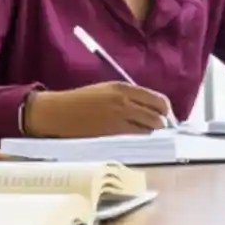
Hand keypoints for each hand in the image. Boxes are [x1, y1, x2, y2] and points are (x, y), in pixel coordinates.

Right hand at [23, 82, 172, 137]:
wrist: (59, 112)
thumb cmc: (80, 101)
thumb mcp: (105, 90)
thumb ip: (126, 96)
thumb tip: (148, 107)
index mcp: (122, 87)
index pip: (157, 98)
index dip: (165, 109)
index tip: (165, 115)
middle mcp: (125, 100)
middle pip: (159, 112)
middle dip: (163, 121)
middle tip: (161, 127)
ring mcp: (121, 115)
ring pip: (151, 125)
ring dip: (153, 129)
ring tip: (148, 132)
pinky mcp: (114, 130)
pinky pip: (138, 134)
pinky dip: (143, 135)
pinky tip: (137, 136)